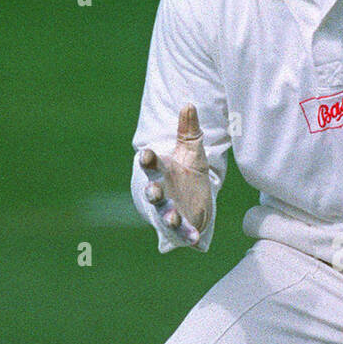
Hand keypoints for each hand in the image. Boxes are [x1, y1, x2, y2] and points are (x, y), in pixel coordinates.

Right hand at [139, 104, 211, 246]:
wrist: (195, 197)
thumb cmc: (188, 171)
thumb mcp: (192, 150)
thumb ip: (188, 130)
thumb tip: (189, 104)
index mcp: (160, 170)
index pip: (150, 163)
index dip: (148, 159)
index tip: (147, 152)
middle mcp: (160, 191)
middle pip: (152, 191)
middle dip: (152, 192)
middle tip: (153, 191)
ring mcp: (168, 209)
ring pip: (164, 214)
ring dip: (168, 216)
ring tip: (174, 217)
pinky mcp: (180, 226)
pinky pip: (182, 232)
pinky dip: (187, 235)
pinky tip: (195, 239)